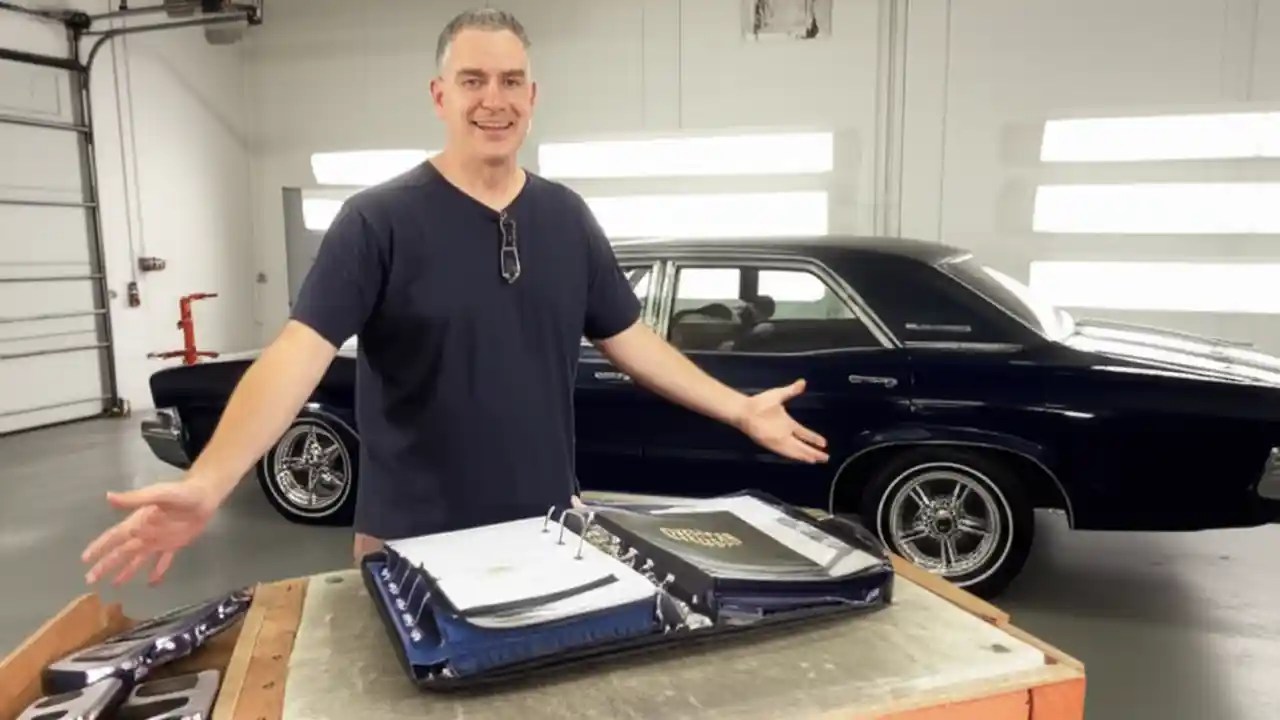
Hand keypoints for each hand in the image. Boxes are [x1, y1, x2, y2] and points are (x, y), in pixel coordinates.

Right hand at [81, 479, 220, 585]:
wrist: (205, 495)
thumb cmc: (181, 493)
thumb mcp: (157, 494)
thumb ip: (135, 498)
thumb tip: (108, 497)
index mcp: (137, 522)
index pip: (113, 537)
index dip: (99, 547)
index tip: (85, 559)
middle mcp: (145, 533)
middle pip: (121, 552)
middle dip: (105, 565)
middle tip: (90, 579)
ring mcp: (160, 540)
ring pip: (138, 559)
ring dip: (126, 571)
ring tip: (115, 584)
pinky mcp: (175, 544)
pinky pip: (163, 561)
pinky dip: (157, 572)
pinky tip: (151, 583)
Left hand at [734, 379, 829, 463]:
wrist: (746, 409)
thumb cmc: (760, 402)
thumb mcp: (779, 394)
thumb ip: (792, 390)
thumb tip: (803, 382)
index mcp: (788, 424)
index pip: (804, 433)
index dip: (813, 438)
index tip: (824, 443)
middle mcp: (785, 434)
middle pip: (802, 445)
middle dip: (814, 452)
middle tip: (826, 458)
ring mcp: (780, 439)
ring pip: (797, 450)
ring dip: (807, 455)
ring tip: (818, 460)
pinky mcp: (773, 444)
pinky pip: (788, 451)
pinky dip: (797, 455)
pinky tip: (805, 459)